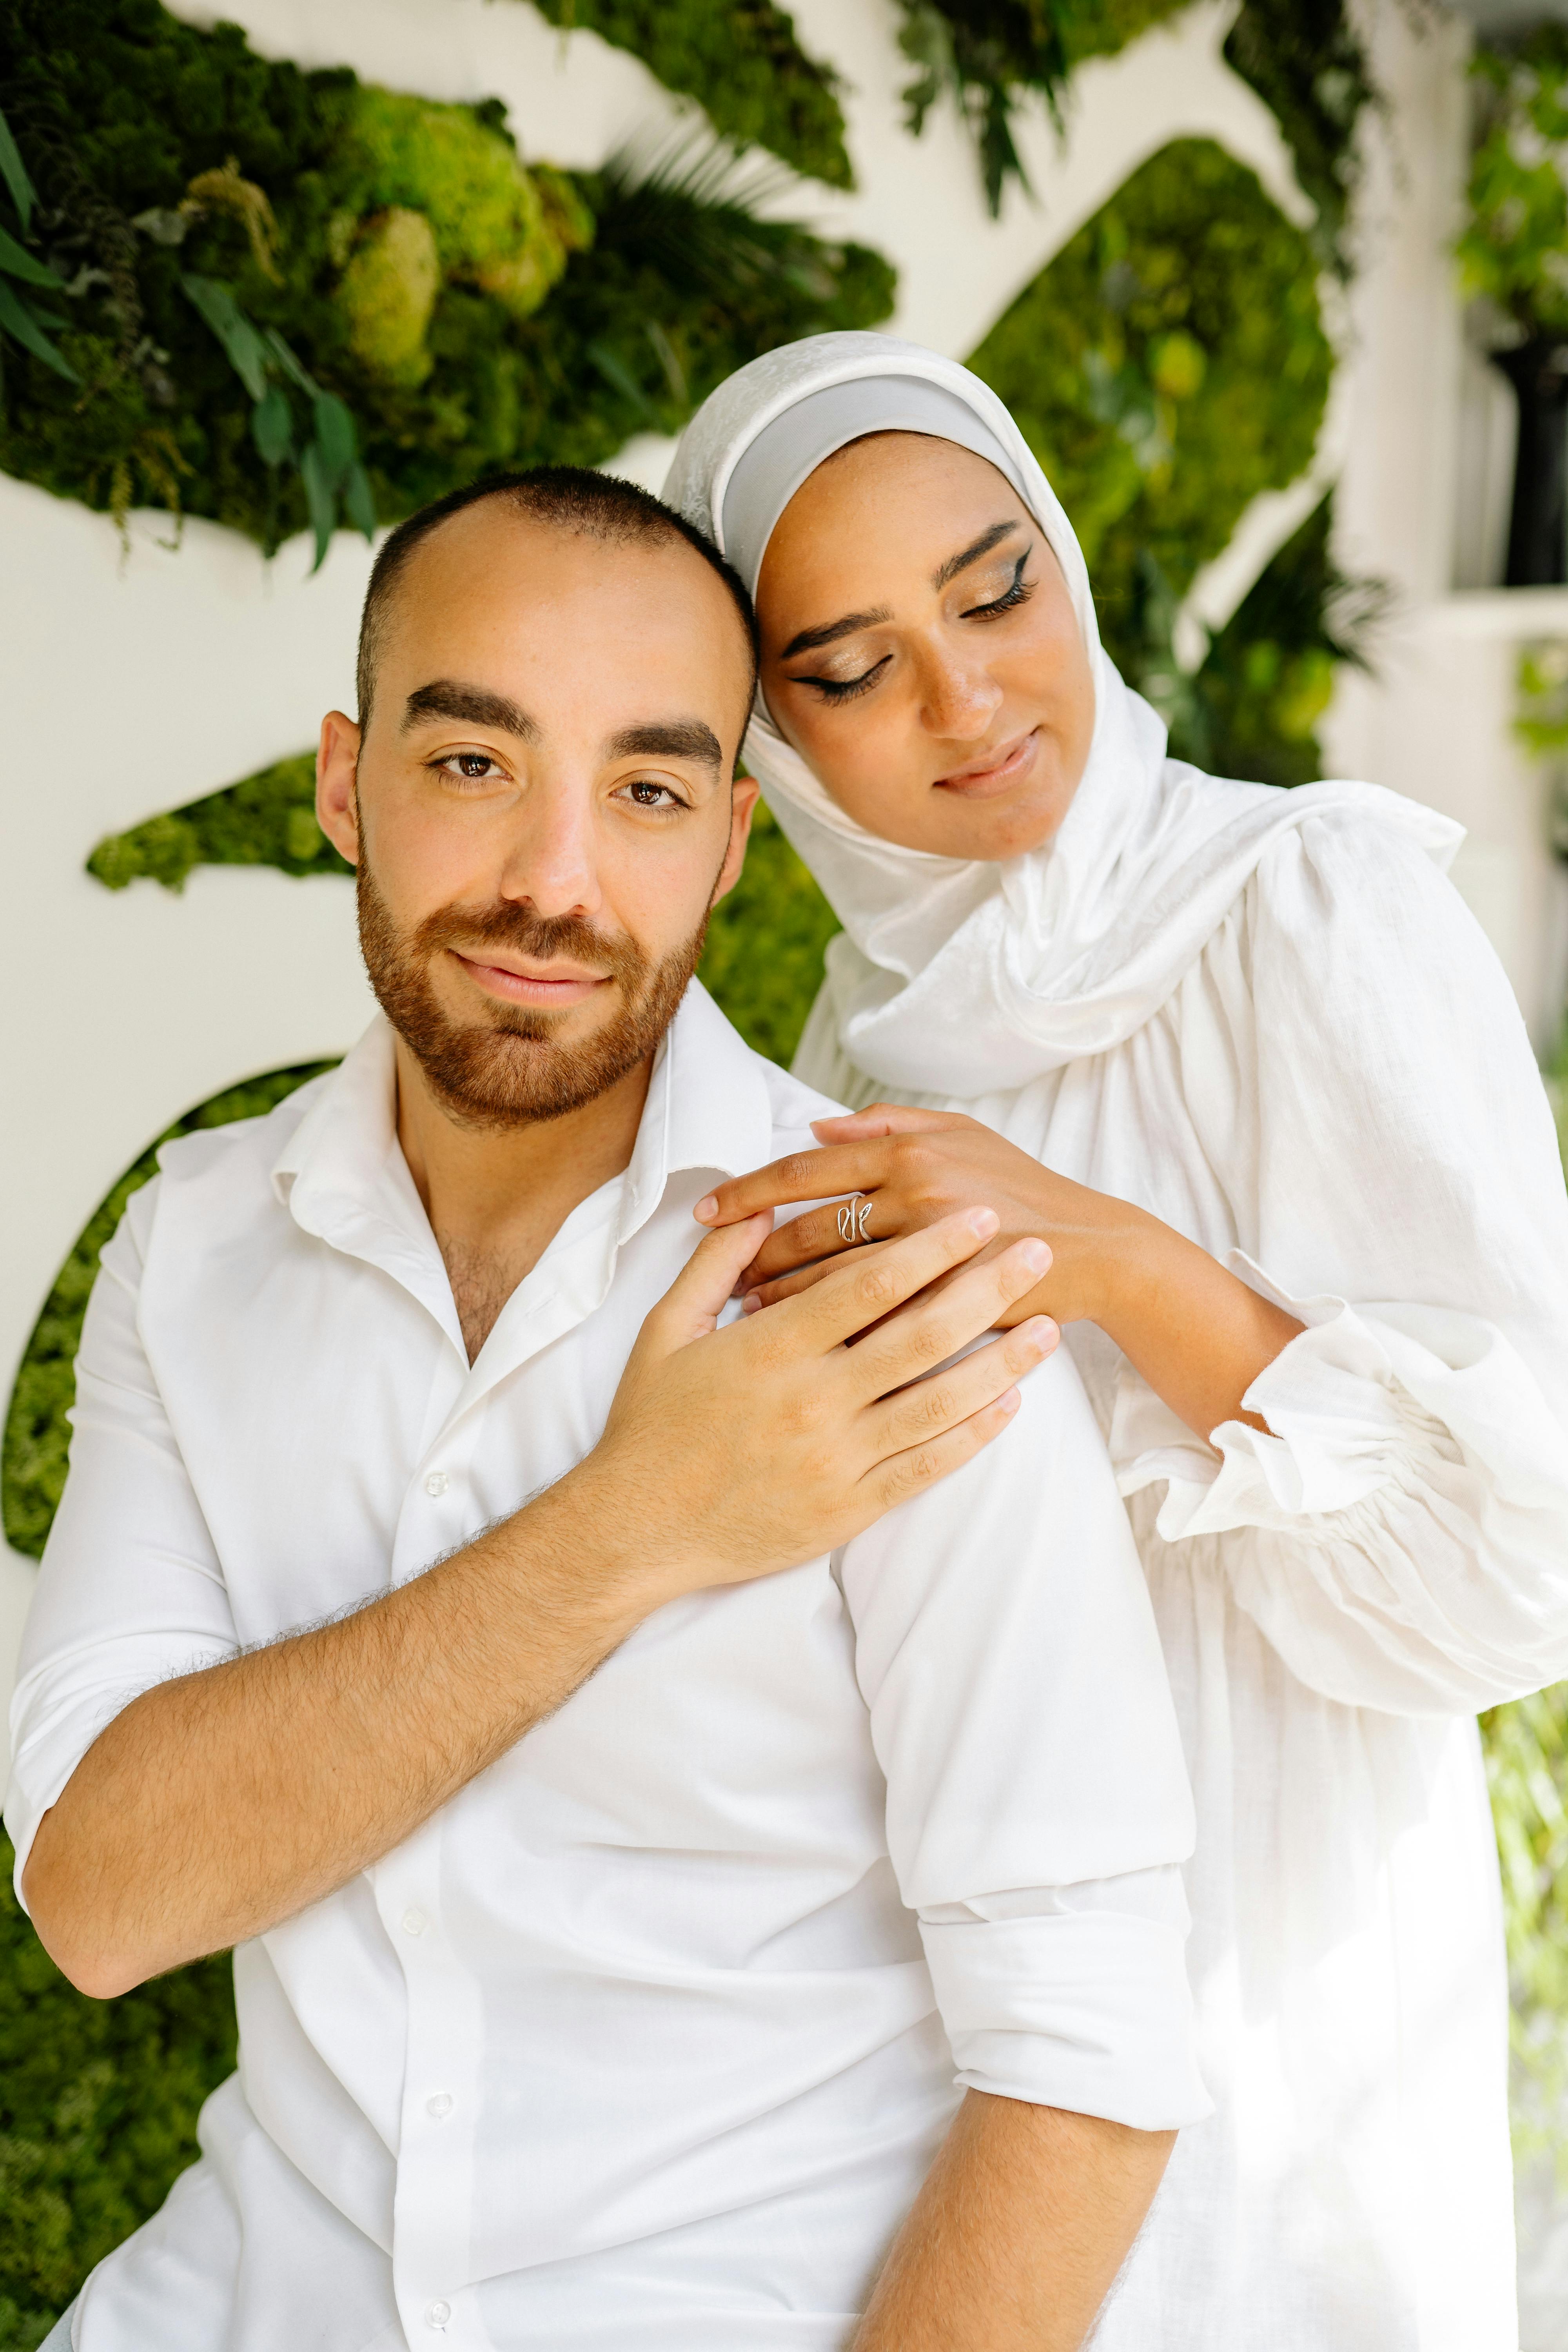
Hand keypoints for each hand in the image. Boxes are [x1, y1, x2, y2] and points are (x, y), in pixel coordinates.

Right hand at [572, 1206, 1058, 1602]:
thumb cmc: (647, 1424)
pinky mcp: (847, 1508)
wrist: (634, 1529)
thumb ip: (714, 1266)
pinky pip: (926, 1467)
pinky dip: (973, 1434)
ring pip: (938, 1402)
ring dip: (1002, 1362)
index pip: (868, 1284)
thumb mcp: (666, 1330)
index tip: (978, 1215)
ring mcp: (835, 1459)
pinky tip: (1010, 1404)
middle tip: (1040, 1252)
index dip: (931, 1245)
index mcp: (771, 1349)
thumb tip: (753, 1209)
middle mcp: (811, 1401)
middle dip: (987, 1287)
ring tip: (1049, 1327)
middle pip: (921, 1334)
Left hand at [693, 1106, 1150, 1329]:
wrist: (1094, 1249)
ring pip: (830, 1278)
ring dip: (780, 1296)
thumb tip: (816, 1128)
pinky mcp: (948, 1299)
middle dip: (752, 1254)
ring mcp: (932, 1250)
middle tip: (714, 1275)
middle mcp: (914, 1192)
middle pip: (807, 1228)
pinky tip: (796, 1341)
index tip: (702, 1212)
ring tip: (743, 1310)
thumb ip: (885, 1125)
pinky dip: (828, 1329)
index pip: (804, 1170)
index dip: (746, 1193)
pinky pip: (871, 1319)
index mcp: (908, 1150)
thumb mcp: (960, 1134)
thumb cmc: (1022, 1189)